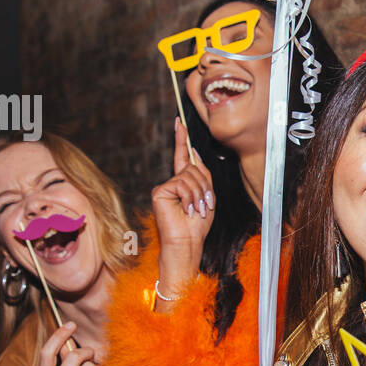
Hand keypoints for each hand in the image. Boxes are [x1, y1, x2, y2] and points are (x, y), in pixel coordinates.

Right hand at [151, 117, 214, 298]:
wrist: (188, 242)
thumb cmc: (198, 224)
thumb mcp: (207, 195)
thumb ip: (202, 174)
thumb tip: (193, 152)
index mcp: (183, 183)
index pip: (182, 157)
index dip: (181, 139)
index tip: (179, 122)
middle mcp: (172, 183)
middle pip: (193, 168)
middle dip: (205, 185)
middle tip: (205, 204)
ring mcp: (164, 187)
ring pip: (189, 176)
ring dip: (199, 194)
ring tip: (197, 209)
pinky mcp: (159, 192)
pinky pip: (181, 184)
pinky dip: (189, 197)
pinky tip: (188, 209)